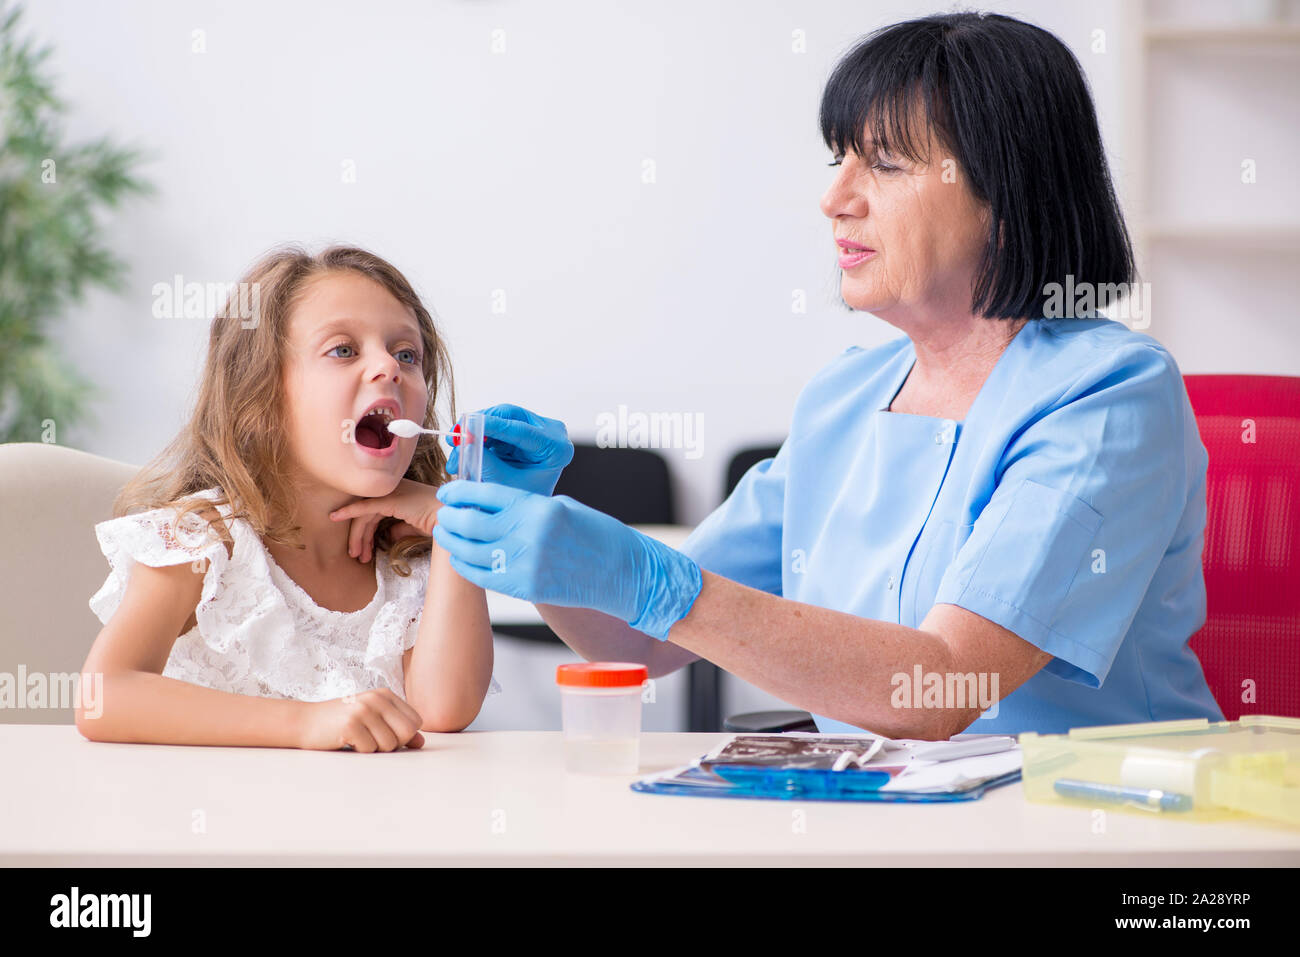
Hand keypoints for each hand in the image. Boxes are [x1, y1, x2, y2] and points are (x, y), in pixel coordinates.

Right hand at [298, 688, 425, 751]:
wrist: (305, 722)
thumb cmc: (342, 723)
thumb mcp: (373, 720)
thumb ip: (397, 729)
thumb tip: (421, 742)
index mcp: (385, 695)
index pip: (416, 721)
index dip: (404, 735)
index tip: (384, 733)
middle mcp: (376, 699)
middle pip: (407, 733)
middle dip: (393, 744)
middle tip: (372, 739)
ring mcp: (363, 710)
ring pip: (389, 745)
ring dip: (374, 748)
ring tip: (357, 738)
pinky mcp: (350, 725)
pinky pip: (370, 750)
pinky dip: (359, 751)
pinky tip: (347, 741)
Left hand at [329, 477, 439, 564]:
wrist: (451, 518)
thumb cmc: (439, 522)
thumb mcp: (416, 526)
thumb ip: (401, 528)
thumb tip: (389, 536)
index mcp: (400, 495)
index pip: (375, 512)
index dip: (366, 531)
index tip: (362, 549)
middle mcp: (393, 490)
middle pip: (367, 514)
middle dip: (360, 537)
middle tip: (357, 556)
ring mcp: (391, 493)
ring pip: (364, 514)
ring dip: (357, 535)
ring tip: (355, 554)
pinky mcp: (389, 499)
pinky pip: (364, 507)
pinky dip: (348, 512)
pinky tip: (336, 517)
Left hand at [432, 480, 701, 639]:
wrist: (623, 573)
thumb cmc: (596, 535)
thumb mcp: (562, 508)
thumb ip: (525, 507)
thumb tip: (489, 505)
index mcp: (539, 508)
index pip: (486, 494)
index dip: (461, 492)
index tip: (449, 492)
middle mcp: (528, 535)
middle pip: (471, 522)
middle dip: (451, 516)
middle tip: (445, 514)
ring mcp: (525, 565)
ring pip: (470, 551)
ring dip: (453, 541)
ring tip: (447, 534)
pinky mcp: (525, 588)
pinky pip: (482, 576)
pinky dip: (466, 565)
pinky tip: (461, 558)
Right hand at [446, 404, 573, 495]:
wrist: (530, 510)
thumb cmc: (522, 501)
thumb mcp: (504, 483)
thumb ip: (486, 462)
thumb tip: (464, 442)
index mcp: (557, 448)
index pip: (520, 430)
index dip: (490, 425)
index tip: (465, 426)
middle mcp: (552, 432)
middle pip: (509, 415)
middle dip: (477, 426)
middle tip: (453, 440)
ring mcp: (539, 427)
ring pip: (499, 417)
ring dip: (474, 432)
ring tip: (456, 453)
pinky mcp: (524, 428)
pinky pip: (497, 424)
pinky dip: (479, 436)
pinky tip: (464, 450)